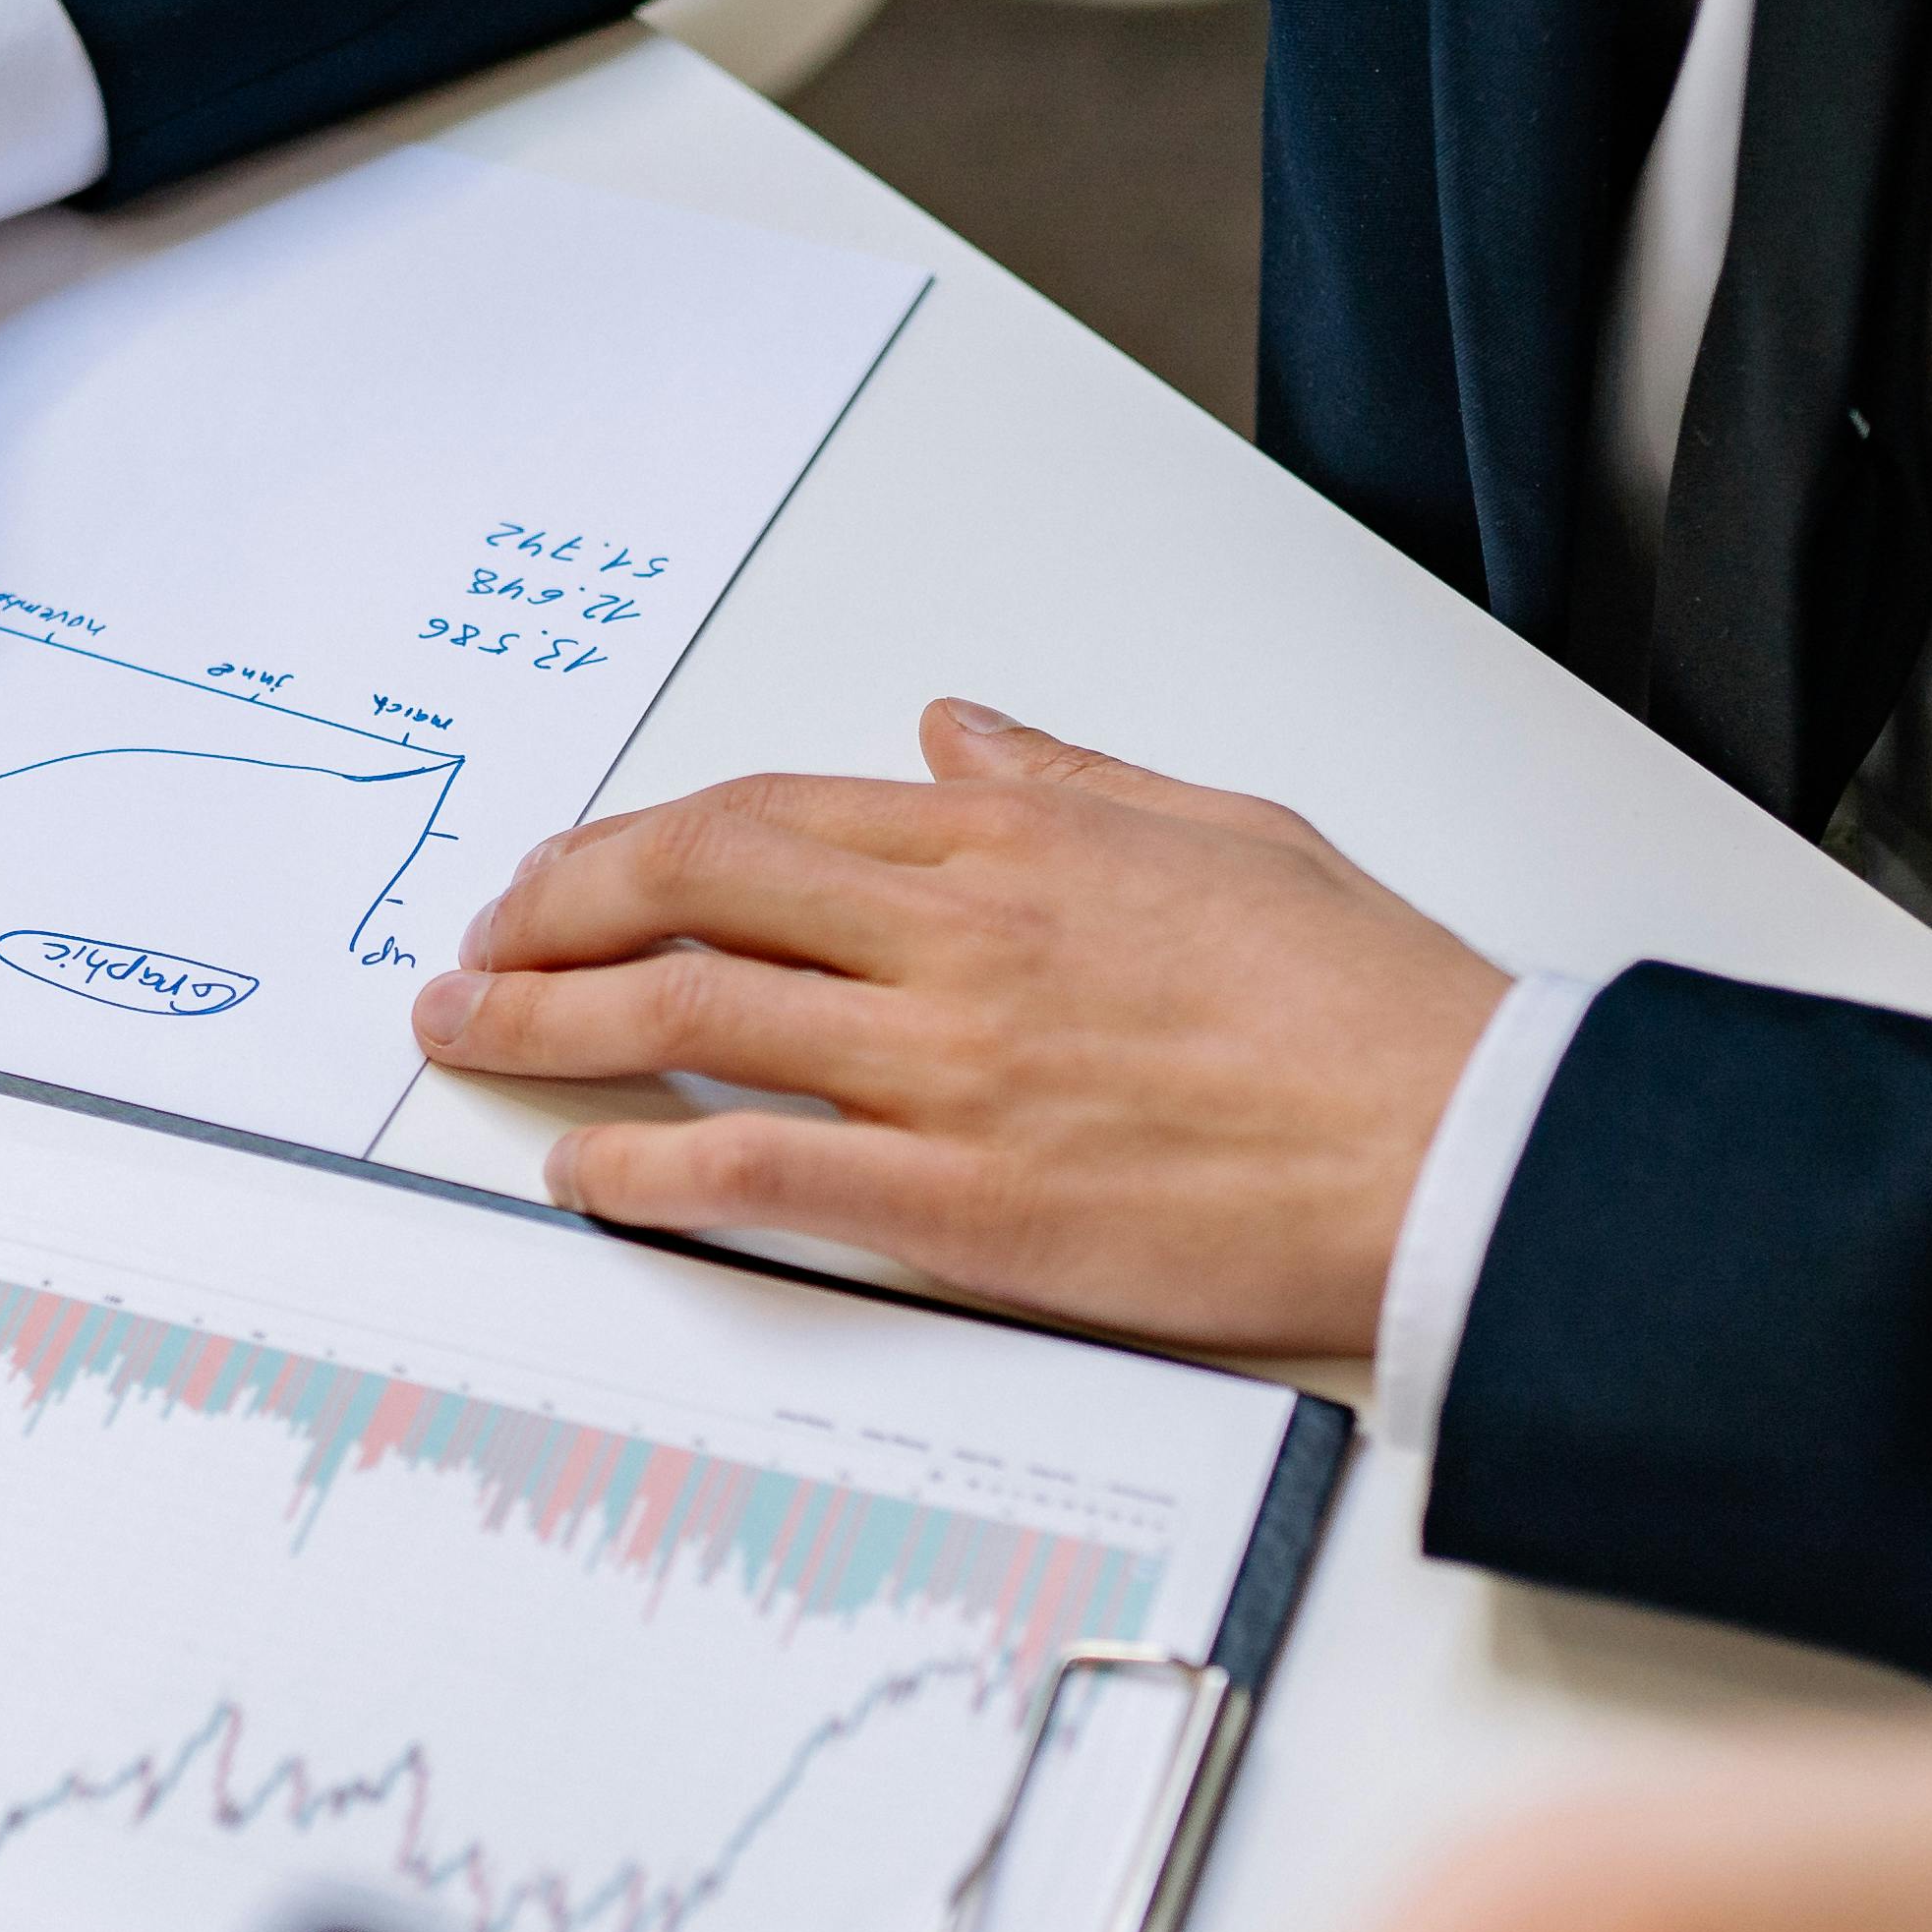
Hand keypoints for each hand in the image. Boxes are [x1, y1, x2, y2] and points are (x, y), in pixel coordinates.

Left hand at [411, 700, 1505, 1355]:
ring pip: (692, 1017)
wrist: (1462, 1143)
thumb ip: (1067, 780)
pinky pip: (757, 1172)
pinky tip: (577, 1170)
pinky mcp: (962, 1199)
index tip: (572, 870)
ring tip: (469, 1032)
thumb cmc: (1372, 1008)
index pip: (769, 816)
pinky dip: (644, 1167)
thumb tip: (960, 732)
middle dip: (553, 911)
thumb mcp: (1222, 832)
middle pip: (695, 891)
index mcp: (1017, 843)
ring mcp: (950, 1067)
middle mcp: (960, 938)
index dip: (639, 842)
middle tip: (477, 944)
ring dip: (552, 1021)